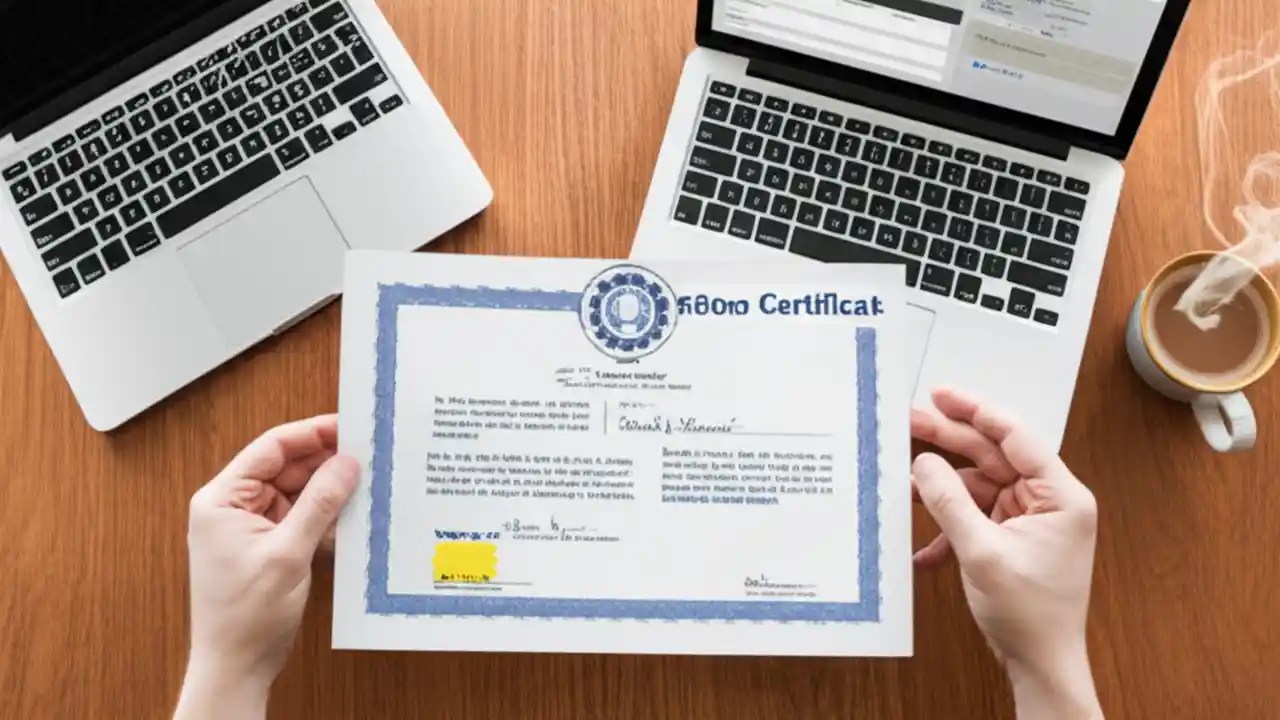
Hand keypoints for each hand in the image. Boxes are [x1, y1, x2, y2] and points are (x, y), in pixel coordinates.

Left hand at [175, 416, 359, 719]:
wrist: (235, 667)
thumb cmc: (244, 617)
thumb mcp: (288, 554)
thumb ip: (319, 503)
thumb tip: (346, 464)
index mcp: (221, 499)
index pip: (270, 449)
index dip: (311, 434)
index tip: (347, 426)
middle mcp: (233, 508)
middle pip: (286, 468)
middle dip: (326, 463)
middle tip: (367, 454)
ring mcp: (251, 528)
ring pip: (299, 493)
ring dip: (330, 492)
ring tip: (366, 484)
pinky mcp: (269, 547)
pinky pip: (302, 519)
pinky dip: (326, 517)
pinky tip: (352, 517)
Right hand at [911, 389, 1100, 719]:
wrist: (1041, 664)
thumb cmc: (1031, 615)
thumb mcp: (981, 552)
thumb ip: (949, 502)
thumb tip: (923, 464)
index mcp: (1061, 496)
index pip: (1015, 436)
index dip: (975, 411)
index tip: (942, 395)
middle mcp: (1049, 501)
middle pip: (992, 456)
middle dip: (949, 442)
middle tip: (909, 422)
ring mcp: (1030, 519)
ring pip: (977, 486)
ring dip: (941, 491)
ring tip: (905, 482)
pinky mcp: (1011, 538)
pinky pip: (974, 516)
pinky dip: (948, 527)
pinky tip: (926, 545)